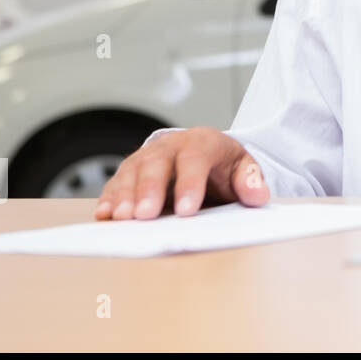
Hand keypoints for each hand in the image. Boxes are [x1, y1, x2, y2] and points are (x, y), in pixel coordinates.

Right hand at [94, 127, 268, 219]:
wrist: (203, 153)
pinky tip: (104, 214)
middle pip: (157, 164)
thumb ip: (250, 180)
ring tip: (122, 217)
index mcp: (202, 142)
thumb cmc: (222, 164)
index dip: (189, 184)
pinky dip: (109, 198)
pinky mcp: (130, 171)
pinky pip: (116, 183)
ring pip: (132, 173)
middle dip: (150, 190)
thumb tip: (256, 196)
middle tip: (145, 215)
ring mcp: (147, 157)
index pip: (195, 159)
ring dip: (125, 195)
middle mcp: (170, 146)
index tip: (186, 210)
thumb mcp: (243, 167)